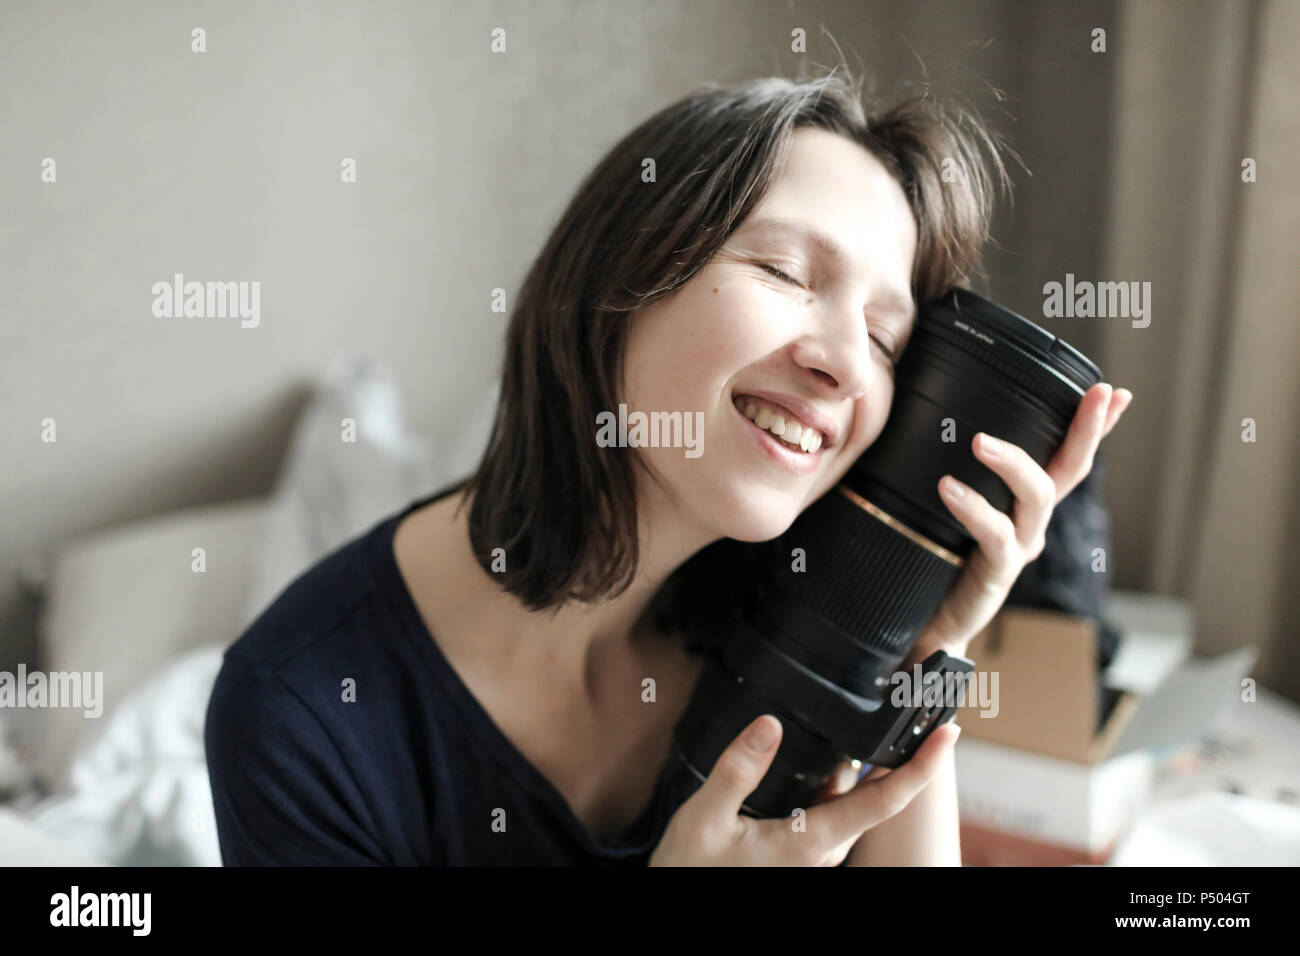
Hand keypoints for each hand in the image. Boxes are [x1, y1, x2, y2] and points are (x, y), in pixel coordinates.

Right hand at [648, 714, 960, 865]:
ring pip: (846, 801)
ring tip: (849, 727)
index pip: (883, 802)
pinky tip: (813, 759)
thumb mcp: (704, 817)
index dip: (920, 768)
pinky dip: (830, 781)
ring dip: (852, 766)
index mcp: (810, 841)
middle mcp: (823, 850)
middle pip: (872, 795)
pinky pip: (827, 810)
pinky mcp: (800, 852)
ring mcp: (814, 853)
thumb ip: (738, 770)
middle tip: (903, 708)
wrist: (680, 905)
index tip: (947, 736)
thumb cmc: (691, 873)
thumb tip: (769, 724)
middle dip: (891, 754)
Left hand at [906, 382, 1132, 666]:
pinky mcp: (997, 572)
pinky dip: (974, 508)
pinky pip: (996, 535)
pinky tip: (949, 488)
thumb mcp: (942, 508)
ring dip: (1014, 463)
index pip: (1066, 457)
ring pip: (1038, 497)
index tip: (1116, 392)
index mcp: (1024, 505)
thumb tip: (931, 422)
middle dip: (1088, 429)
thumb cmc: (934, 559)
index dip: (1093, 427)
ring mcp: (1019, 547)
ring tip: (982, 441)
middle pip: (1070, 470)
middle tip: (1096, 395)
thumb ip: (949, 471)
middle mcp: (1031, 523)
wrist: (922, 624)